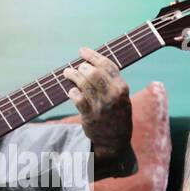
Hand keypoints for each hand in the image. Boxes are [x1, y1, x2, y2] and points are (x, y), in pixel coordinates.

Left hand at [63, 47, 131, 163]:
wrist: (115, 140)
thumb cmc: (117, 115)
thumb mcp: (121, 97)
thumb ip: (110, 81)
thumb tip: (91, 63)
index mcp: (122, 88)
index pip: (107, 65)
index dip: (93, 55)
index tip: (82, 50)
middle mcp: (113, 95)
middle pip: (93, 72)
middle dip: (82, 67)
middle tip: (77, 68)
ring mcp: (101, 106)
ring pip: (83, 83)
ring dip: (73, 75)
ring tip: (67, 73)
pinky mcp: (90, 116)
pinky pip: (77, 98)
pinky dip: (72, 92)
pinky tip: (71, 91)